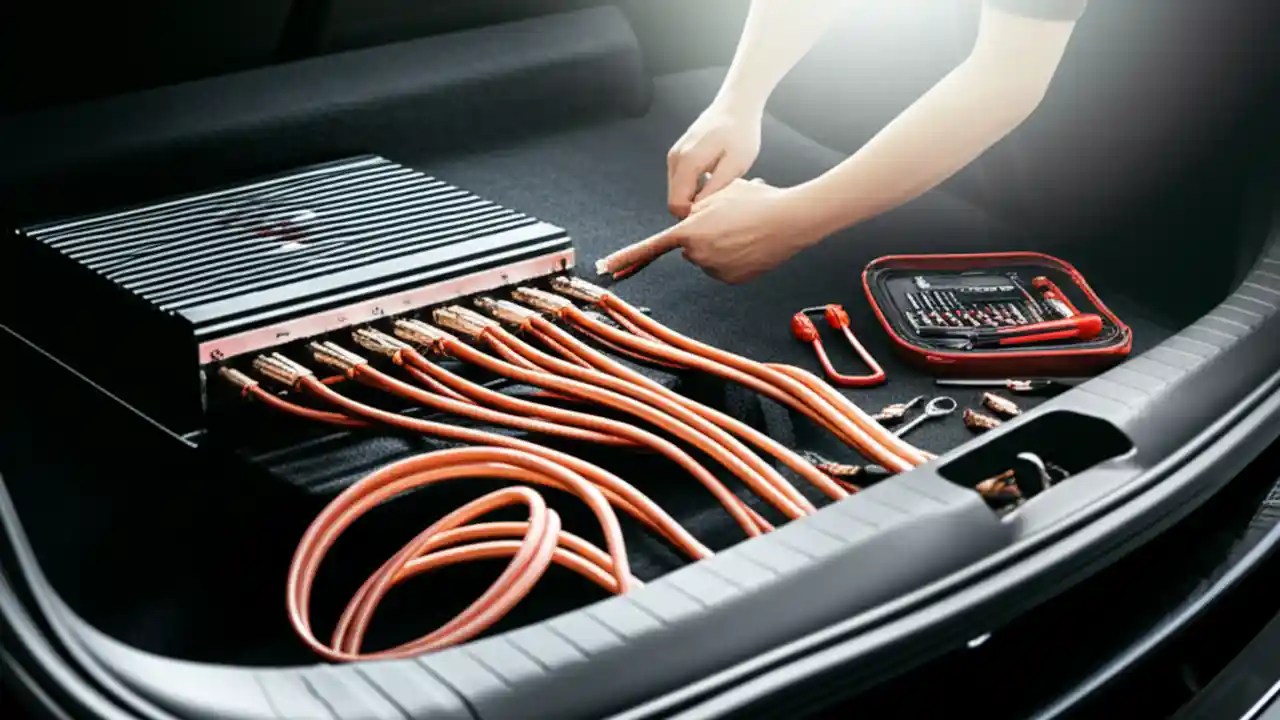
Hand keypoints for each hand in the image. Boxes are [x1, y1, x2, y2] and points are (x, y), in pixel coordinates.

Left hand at [599, 179, 827, 284]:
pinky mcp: (732, 280)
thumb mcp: (718, 194)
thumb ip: (695, 209)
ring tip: (744, 229)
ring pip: (708, 258)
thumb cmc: (756, 199)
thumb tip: (691, 218)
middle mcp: (698, 255)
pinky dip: (733, 259)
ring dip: (719, 246)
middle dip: (702, 235)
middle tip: (728, 219)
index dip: (626, 257)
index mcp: (689, 231)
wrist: (790, 219)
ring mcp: (716, 270)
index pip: (651, 246)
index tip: (606, 268)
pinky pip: (723, 268)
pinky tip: (751, 244)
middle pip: (689, 247)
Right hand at [666, 102, 762, 218]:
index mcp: (687, 162)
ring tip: (720, 189)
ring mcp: (674, 156)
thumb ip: (715, 189)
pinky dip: (695, 187)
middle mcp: (675, 159)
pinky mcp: (678, 155)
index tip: (716, 213)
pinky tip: (714, 180)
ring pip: (677, 192)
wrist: (736, 105)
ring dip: (695, 197)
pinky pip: (681, 181)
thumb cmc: (741, 132)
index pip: (676, 204)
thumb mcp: (735, 165)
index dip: (694, 215)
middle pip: (674, 200)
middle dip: (694, 208)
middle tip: (721, 202)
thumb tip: (699, 210)